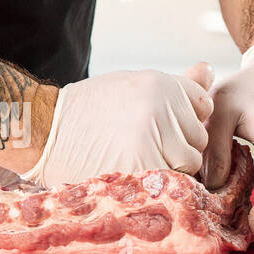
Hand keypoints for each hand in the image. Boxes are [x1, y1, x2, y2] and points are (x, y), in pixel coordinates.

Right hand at [21, 65, 214, 186]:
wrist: (44, 130)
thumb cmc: (87, 110)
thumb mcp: (132, 86)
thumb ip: (175, 85)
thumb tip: (210, 69)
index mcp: (160, 83)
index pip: (203, 106)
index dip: (185, 122)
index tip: (161, 129)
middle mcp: (161, 106)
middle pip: (199, 138)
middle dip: (179, 148)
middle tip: (144, 150)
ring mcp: (153, 135)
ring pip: (189, 164)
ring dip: (171, 169)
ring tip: (139, 163)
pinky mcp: (142, 164)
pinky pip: (171, 182)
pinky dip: (157, 185)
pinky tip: (133, 176)